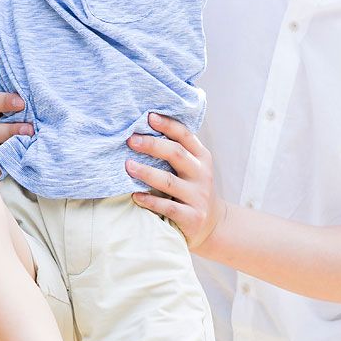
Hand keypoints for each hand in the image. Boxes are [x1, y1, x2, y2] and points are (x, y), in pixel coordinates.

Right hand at [0, 38, 33, 181]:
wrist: (29, 154)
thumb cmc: (19, 117)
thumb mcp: (14, 95)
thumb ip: (0, 70)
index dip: (2, 101)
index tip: (21, 101)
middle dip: (8, 127)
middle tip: (30, 126)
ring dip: (12, 145)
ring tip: (31, 140)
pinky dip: (10, 165)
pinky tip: (26, 161)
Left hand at [126, 112, 226, 251]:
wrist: (212, 223)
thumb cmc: (192, 189)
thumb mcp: (192, 167)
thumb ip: (176, 151)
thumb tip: (142, 130)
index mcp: (202, 157)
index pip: (185, 136)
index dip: (167, 125)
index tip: (149, 117)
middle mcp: (202, 174)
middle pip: (177, 154)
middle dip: (153, 145)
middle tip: (131, 140)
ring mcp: (198, 196)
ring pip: (169, 181)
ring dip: (146, 173)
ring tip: (128, 166)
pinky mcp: (192, 217)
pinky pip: (168, 207)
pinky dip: (150, 201)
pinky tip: (135, 196)